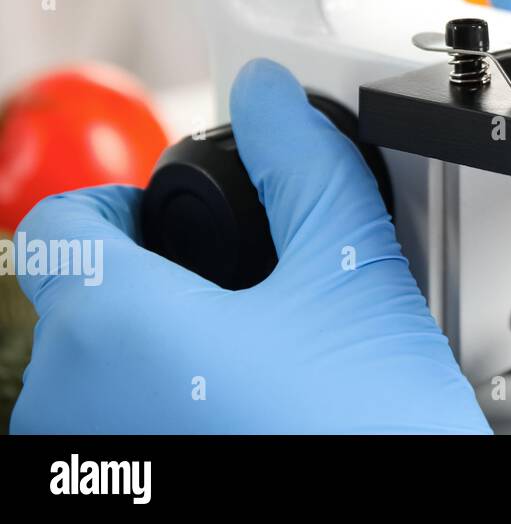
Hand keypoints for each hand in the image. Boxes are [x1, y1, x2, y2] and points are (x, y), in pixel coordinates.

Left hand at [12, 59, 488, 433]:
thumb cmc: (372, 433)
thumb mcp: (354, 272)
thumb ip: (304, 165)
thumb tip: (272, 101)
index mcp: (114, 330)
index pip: (63, 227)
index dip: (123, 204)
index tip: (170, 218)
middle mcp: (70, 411)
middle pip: (84, 302)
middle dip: (159, 284)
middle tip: (248, 298)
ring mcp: (91, 472)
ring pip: (98, 377)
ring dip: (159, 354)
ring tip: (255, 363)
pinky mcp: (121, 504)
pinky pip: (119, 430)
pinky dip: (163, 410)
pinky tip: (243, 414)